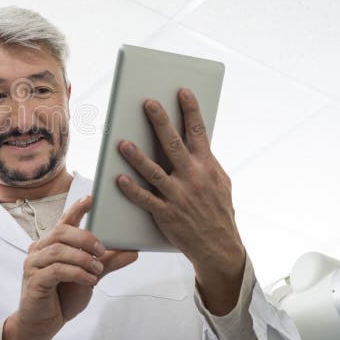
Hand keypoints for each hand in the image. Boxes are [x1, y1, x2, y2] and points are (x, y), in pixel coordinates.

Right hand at [3, 196, 137, 339]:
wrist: (43, 323)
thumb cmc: (62, 296)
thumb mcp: (90, 276)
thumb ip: (108, 262)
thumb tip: (133, 251)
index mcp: (51, 243)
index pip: (64, 221)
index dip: (78, 208)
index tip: (93, 198)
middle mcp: (39, 249)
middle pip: (61, 232)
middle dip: (85, 238)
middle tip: (103, 250)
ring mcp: (34, 264)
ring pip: (58, 250)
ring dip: (82, 258)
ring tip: (97, 269)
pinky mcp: (34, 280)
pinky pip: (56, 270)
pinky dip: (76, 272)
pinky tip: (88, 279)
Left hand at [116, 88, 245, 313]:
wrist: (220, 248)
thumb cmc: (217, 210)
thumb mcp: (220, 183)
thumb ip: (205, 161)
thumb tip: (193, 138)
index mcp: (208, 166)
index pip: (199, 132)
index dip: (191, 110)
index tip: (182, 91)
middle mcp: (194, 178)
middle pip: (174, 145)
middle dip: (161, 122)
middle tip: (148, 103)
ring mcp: (179, 197)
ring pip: (154, 172)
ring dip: (137, 157)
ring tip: (122, 142)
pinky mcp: (166, 215)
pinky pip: (146, 200)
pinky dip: (132, 189)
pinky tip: (118, 178)